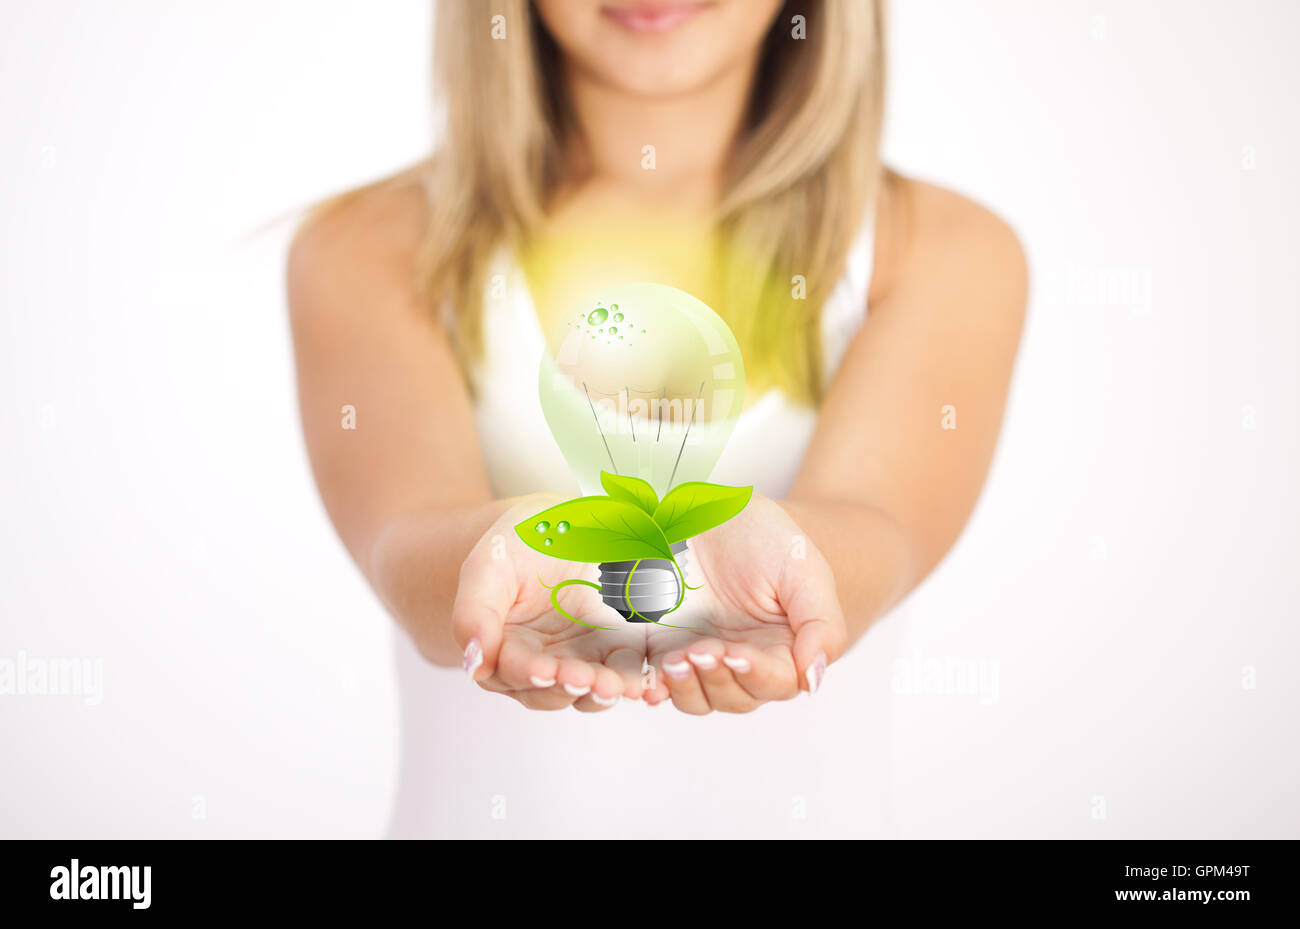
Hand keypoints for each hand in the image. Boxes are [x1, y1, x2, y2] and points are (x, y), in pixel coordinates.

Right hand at [452, 496, 647, 710]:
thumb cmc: (520, 543)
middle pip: (554, 690)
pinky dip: (639, 682)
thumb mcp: (491, 564)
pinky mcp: (621, 652)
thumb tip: (473, 663)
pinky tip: (650, 684)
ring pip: (592, 690)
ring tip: (620, 687)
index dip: (528, 673)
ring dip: (605, 692)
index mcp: (505, 648)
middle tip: (587, 681)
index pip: (513, 670)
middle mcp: (544, 663)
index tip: (543, 670)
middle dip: (570, 687)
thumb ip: (474, 611)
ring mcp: (584, 660)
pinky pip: (629, 673)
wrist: (568, 523)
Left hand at [643, 495, 846, 713]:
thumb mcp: (802, 567)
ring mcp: (702, 657)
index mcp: (784, 648)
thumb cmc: (765, 538)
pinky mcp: (664, 648)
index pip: (777, 681)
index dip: (757, 674)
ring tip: (675, 661)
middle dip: (716, 678)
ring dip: (685, 687)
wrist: (713, 512)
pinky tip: (647, 686)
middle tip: (699, 650)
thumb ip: (820, 624)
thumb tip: (815, 678)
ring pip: (697, 698)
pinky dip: (652, 688)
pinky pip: (657, 681)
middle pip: (735, 697)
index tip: (735, 655)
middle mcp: (743, 660)